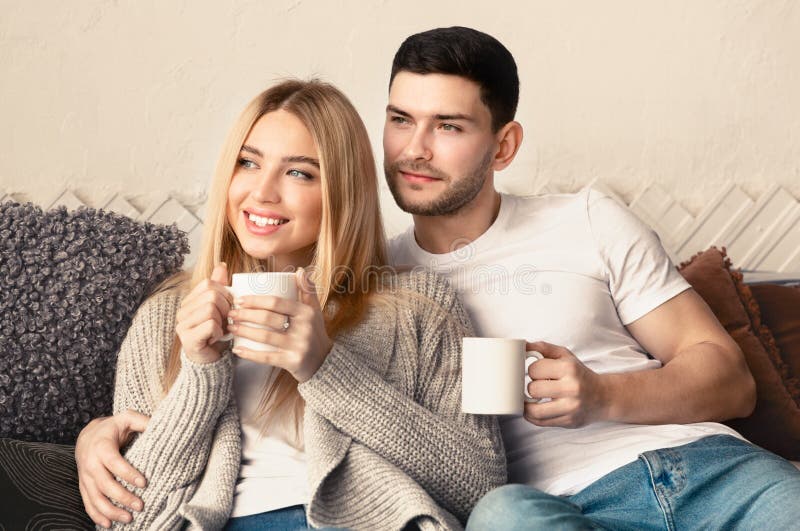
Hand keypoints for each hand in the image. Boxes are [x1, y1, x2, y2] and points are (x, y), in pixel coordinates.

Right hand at [76, 411, 149, 527]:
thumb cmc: (113, 427)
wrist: (87, 435)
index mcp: (102, 447)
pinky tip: (109, 525)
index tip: (144, 483)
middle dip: (122, 497)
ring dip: (110, 511)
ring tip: (129, 518)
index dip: (128, 474)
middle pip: (104, 484)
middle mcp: (91, 464)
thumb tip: (164, 425)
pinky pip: (88, 503)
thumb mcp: (127, 418)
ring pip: (95, 498)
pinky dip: (97, 516)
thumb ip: (143, 421)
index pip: (115, 463)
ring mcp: (85, 477)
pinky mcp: (84, 486)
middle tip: (140, 506)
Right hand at [175, 263, 232, 363]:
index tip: (228, 307)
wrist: (211, 361)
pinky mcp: (187, 338)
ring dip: (222, 321)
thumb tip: (222, 265)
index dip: (225, 293)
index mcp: (189, 301)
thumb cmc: (216, 334)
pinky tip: (216, 339)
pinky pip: (210, 325)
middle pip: (212, 295)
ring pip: (211, 309)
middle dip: (226, 308)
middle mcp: (182, 311)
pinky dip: (219, 332)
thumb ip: (219, 287)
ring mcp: (182, 325)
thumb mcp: (221, 308)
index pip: (209, 283)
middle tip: (226, 321)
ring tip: (220, 330)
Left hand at [229, 267, 332, 382]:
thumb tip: (299, 270)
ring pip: (265, 336)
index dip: (255, 300)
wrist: (324, 362)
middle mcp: (304, 328)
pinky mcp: (293, 362)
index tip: (240, 300)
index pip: (276, 302)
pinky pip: (268, 357)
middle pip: (268, 318)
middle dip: (246, 315)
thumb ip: (307, 290)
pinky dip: (250, 353)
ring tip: (231, 327)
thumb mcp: (314, 311)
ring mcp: (299, 346)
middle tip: (231, 313)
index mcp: (306, 312)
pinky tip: (237, 349)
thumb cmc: (314, 332)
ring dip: (244, 331)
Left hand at [523, 341, 608, 427]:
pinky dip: (532, 416)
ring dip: (528, 405)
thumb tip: (522, 345)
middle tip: (537, 386)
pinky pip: (541, 422)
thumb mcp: (565, 356)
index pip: (534, 369)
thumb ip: (543, 348)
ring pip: (534, 410)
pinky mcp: (569, 422)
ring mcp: (570, 407)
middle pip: (533, 389)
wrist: (603, 397)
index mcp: (569, 368)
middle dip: (531, 387)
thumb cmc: (579, 374)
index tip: (538, 372)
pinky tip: (535, 409)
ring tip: (531, 399)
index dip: (532, 370)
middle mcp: (571, 388)